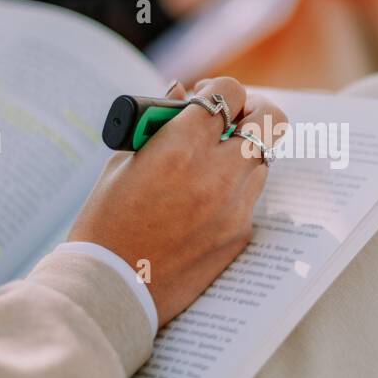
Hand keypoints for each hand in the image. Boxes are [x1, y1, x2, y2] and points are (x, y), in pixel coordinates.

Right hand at [67, 77, 287, 325]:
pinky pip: (249, 201)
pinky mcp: (239, 236)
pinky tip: (201, 206)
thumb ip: (158, 124)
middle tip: (234, 121)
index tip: (208, 99)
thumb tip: (182, 93)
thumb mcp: (122, 161)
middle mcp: (218, 173)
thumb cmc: (106, 221)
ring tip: (209, 168)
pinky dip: (233, 194)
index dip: (220, 90)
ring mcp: (235, 207)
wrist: (110, 287)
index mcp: (182, 146)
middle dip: (255, 112)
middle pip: (270, 121)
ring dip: (242, 156)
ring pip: (262, 162)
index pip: (230, 92)